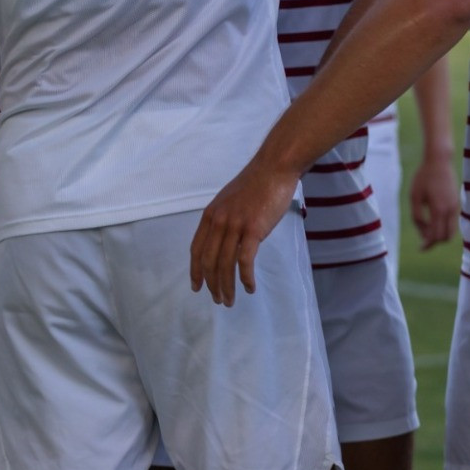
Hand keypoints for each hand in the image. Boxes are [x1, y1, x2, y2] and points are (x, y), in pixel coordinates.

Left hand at [189, 160, 298, 305]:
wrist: (274, 168)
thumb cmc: (256, 183)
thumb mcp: (230, 200)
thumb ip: (224, 218)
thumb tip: (224, 238)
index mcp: (211, 215)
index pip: (197, 250)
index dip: (196, 271)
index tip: (197, 287)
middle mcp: (219, 222)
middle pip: (209, 262)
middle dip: (212, 285)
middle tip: (219, 300)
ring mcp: (235, 226)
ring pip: (225, 265)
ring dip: (227, 287)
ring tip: (230, 300)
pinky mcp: (253, 229)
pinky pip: (245, 261)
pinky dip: (246, 278)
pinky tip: (250, 287)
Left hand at [408, 156, 459, 249]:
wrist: (439, 161)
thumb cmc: (423, 177)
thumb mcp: (414, 197)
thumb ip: (417, 216)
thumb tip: (423, 231)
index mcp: (438, 209)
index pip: (436, 236)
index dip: (428, 245)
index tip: (419, 248)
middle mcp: (450, 210)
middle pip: (446, 237)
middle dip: (434, 242)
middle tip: (422, 240)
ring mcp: (455, 206)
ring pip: (451, 231)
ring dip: (440, 234)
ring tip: (425, 228)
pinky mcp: (456, 203)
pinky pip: (452, 222)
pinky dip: (443, 226)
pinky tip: (432, 219)